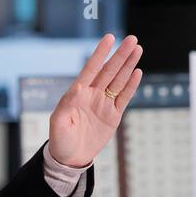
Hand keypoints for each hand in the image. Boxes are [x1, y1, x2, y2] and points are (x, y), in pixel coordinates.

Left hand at [46, 34, 142, 167]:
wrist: (70, 158)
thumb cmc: (60, 140)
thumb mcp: (57, 123)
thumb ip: (66, 105)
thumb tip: (77, 88)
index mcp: (77, 93)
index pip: (91, 69)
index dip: (100, 53)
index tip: (109, 38)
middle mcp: (92, 95)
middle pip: (109, 71)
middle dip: (120, 55)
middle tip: (132, 39)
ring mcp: (104, 104)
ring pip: (119, 80)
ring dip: (128, 65)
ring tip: (137, 49)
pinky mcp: (113, 116)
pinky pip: (124, 97)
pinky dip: (131, 85)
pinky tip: (137, 72)